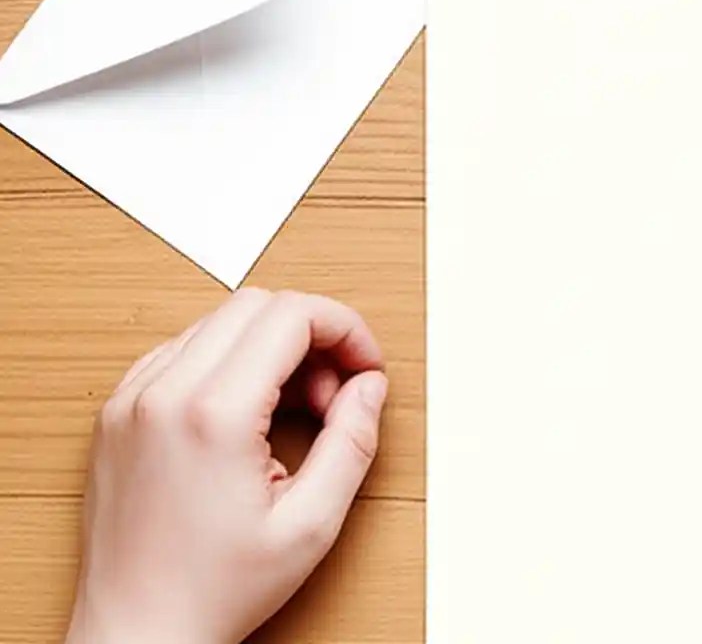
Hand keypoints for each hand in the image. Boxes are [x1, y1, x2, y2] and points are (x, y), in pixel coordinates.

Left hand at [65, 289, 387, 643]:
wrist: (136, 630)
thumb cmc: (213, 589)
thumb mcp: (311, 524)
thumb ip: (352, 442)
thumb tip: (368, 388)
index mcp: (213, 415)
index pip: (290, 315)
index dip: (345, 329)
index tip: (366, 366)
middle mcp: (163, 393)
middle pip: (256, 305)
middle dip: (313, 334)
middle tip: (337, 391)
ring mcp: (132, 399)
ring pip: (218, 322)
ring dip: (270, 348)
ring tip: (296, 411)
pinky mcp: (118, 412)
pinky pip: (182, 351)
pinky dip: (228, 363)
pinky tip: (251, 414)